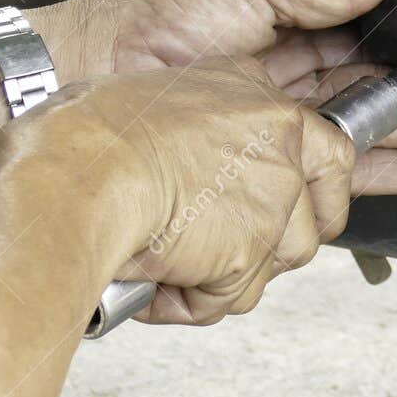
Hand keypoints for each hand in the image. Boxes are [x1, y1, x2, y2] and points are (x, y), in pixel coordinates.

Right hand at [0, 59, 356, 325]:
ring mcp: (272, 195)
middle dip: (280, 244)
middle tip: (229, 252)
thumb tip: (196, 167)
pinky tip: (155, 280)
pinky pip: (232, 296)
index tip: (299, 210)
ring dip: (229, 275)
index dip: (311, 191)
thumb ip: (202, 135)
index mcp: (255, 94)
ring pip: (280, 259)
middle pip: (313, 212)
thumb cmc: (83, 140)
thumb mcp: (157, 104)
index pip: (325, 149)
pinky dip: (191, 302)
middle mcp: (279, 139)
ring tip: (172, 262)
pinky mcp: (251, 249)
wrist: (70, 177)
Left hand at [31, 0, 396, 193]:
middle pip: (383, 89)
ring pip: (372, 130)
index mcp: (288, 25)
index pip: (371, 39)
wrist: (89, 78)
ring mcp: (283, 124)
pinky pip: (344, 170)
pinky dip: (391, 171)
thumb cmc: (149, 22)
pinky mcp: (272, 164)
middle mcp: (291, 78)